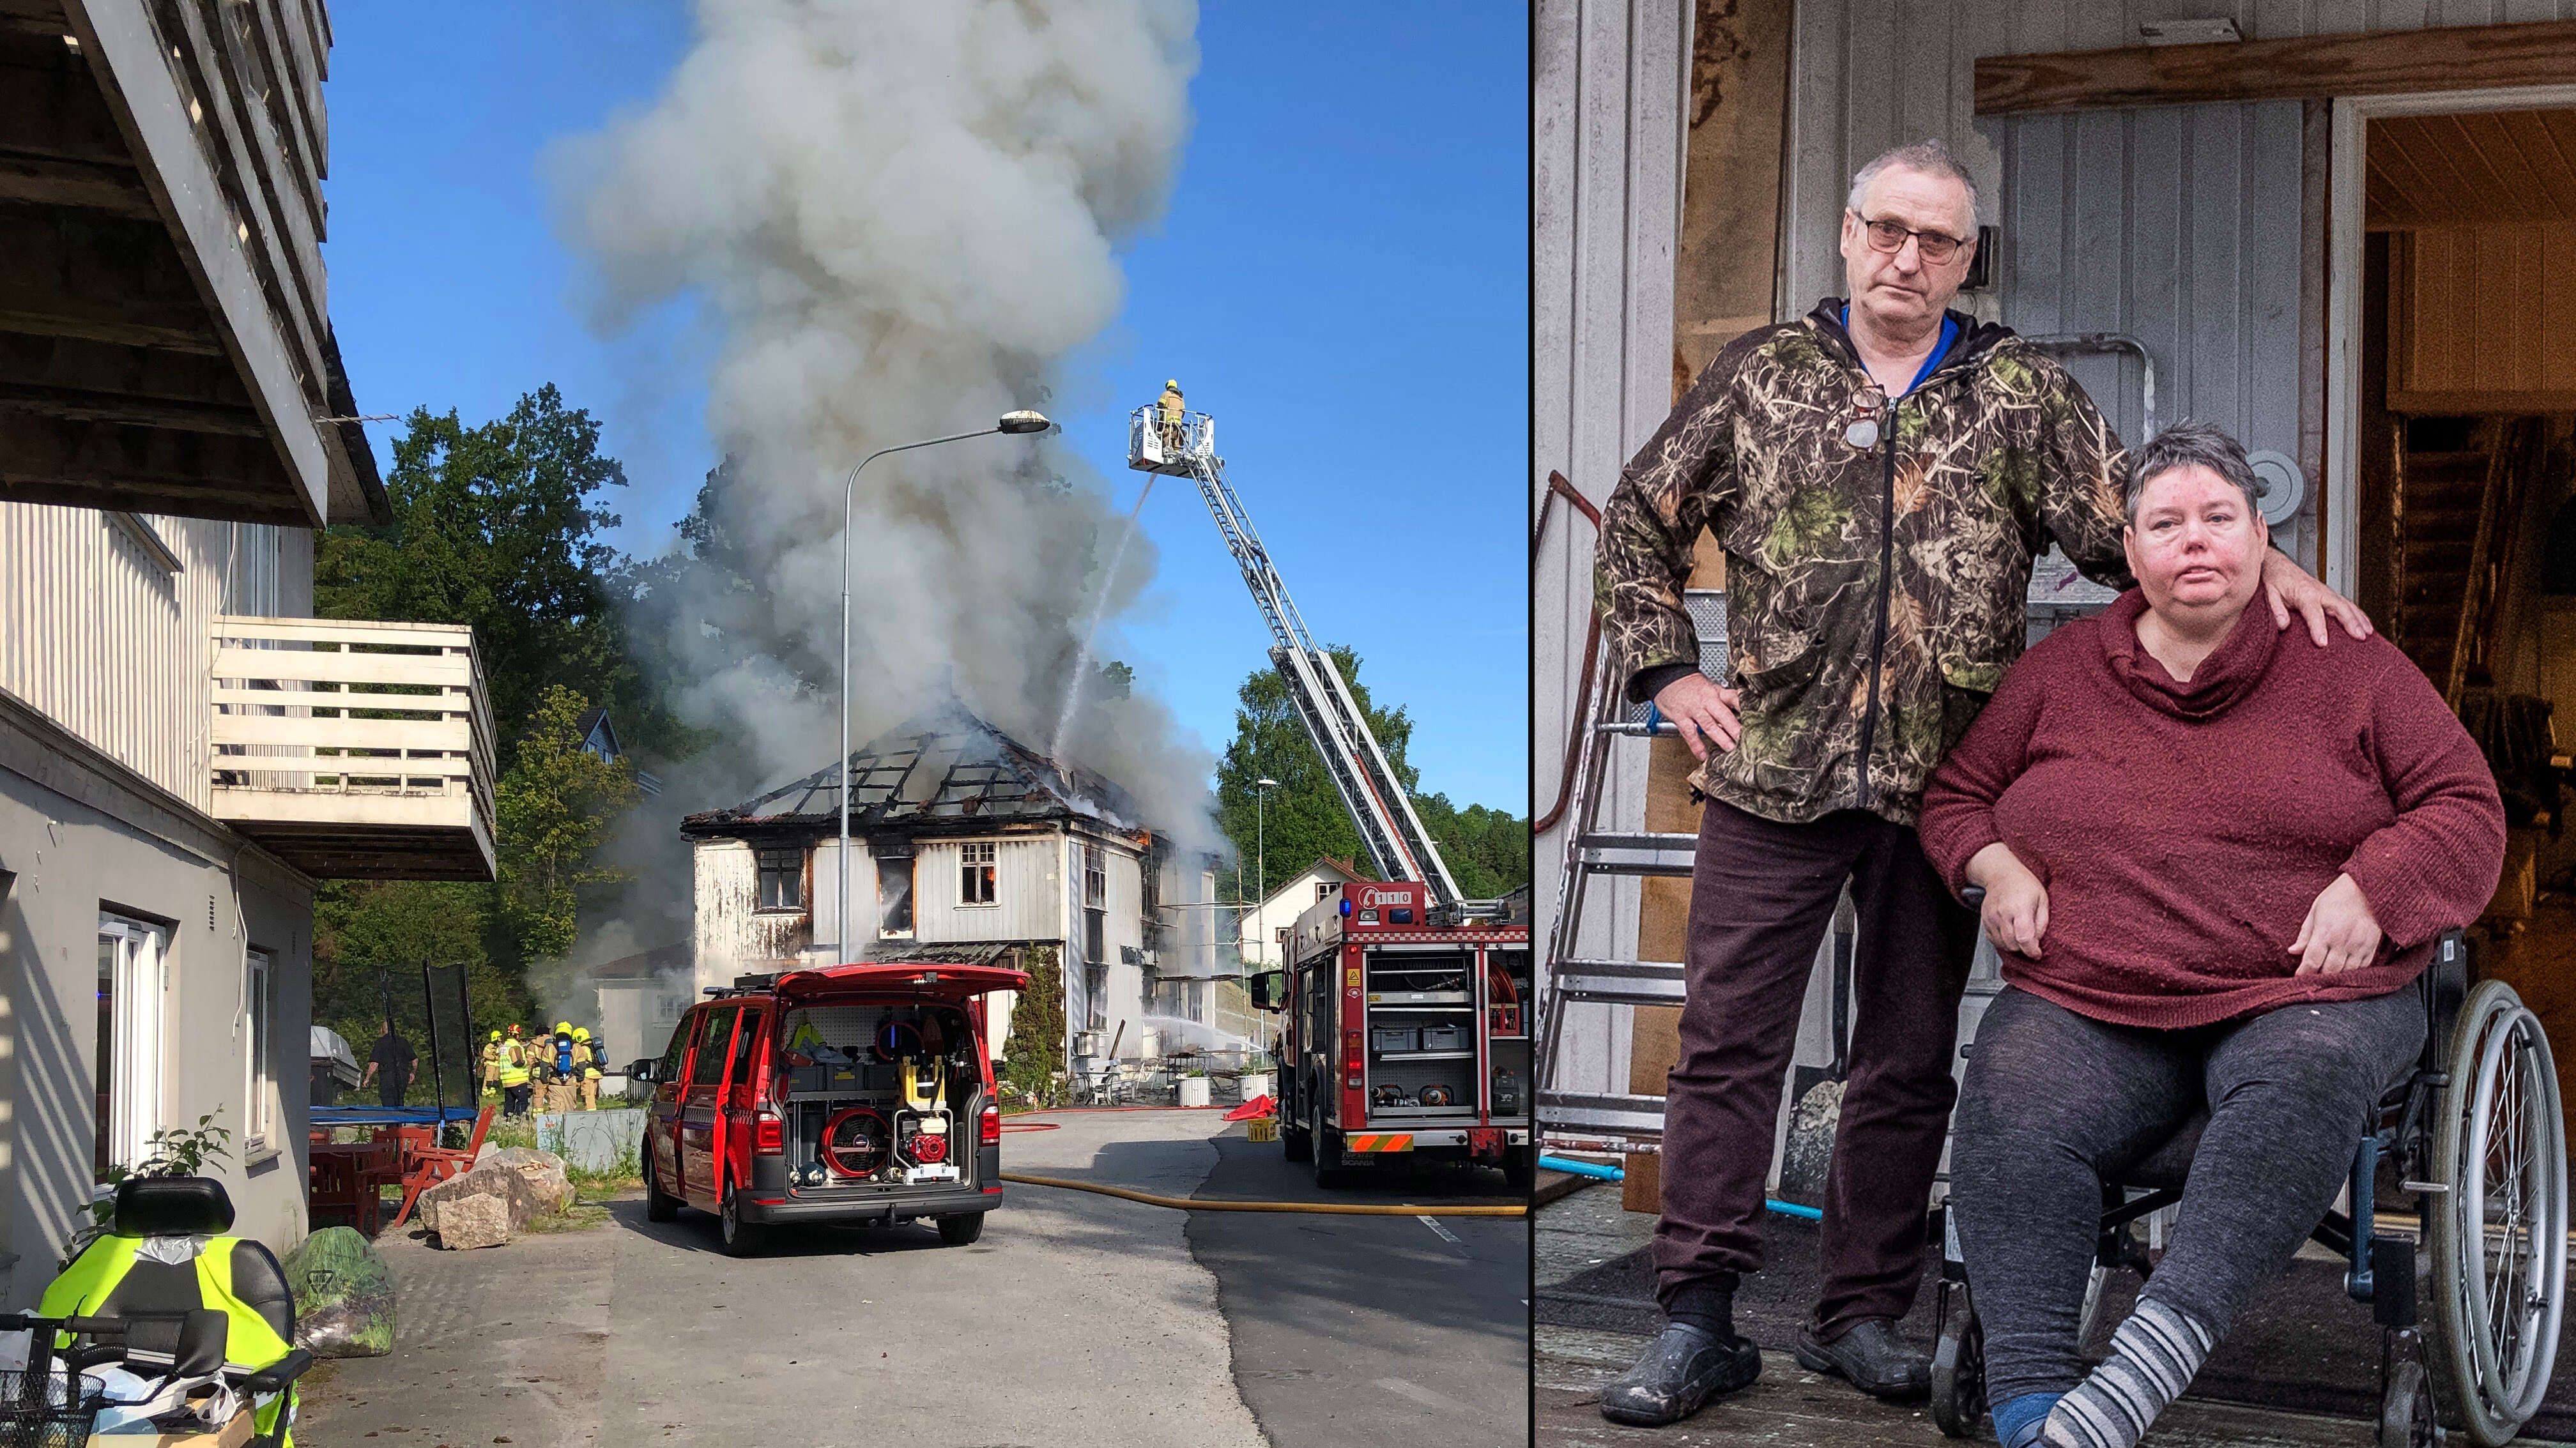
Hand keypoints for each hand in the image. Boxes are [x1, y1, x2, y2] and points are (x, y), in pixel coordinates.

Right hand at [1653, 672, 1742, 761]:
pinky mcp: (1680, 717)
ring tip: (1729, 748)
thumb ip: (1725, 702)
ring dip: (1720, 737)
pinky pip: (1689, 733)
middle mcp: (1706, 700)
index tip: (1755, 719)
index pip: (1734, 699)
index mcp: (1717, 692)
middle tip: (1744, 739)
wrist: (1668, 677)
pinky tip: (1702, 755)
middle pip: (1723, 714)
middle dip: (1734, 727)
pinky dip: (1696, 745)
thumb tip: (1741, 717)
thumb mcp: (1711, 688)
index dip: (1745, 709)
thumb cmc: (1691, 686)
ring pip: (1708, 724)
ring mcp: (1693, 709)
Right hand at [1964, 842, 2048, 956]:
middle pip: (2012, 944)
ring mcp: (1991, 917)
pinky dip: (2003, 941)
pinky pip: (1994, 940)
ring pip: (2002, 944)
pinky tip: (2010, 932)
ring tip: (2020, 936)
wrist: (2001, 874)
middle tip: (2031, 942)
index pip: (2024, 938)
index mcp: (2020, 908)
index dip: (2032, 951)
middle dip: (2024, 948)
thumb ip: (2042, 923)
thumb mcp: (2042, 899)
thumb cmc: (2024, 884)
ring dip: (2013, 946)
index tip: (2037, 953)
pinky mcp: (1985, 920)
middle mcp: (2002, 914)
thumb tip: (2038, 941)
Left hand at [2261, 549, 2374, 646]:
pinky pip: (2347, 605)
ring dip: (2359, 619)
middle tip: (2359, 637)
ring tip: (2368, 634)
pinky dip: (2358, 615)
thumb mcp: (2268, 594)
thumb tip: (2282, 625)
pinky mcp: (2329, 595)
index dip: (2319, 628)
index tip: (2323, 643)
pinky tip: (2366, 625)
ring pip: (2347, 606)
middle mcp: (2319, 591)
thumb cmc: (2274, 580)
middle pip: (2339, 607)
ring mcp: (2327, 593)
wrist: (2277, 566)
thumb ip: (2275, 609)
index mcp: (2304, 592)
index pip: (2314, 612)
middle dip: (2351, 622)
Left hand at [2291, 873, 2383, 975]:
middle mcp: (2343, 941)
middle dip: (2318, 977)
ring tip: (2327, 976)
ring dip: (2336, 976)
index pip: (2312, 961)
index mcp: (2326, 932)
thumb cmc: (2337, 897)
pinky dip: (2352, 972)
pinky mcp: (2372, 947)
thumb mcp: (2315, 911)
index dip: (2304, 973)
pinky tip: (2344, 970)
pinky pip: (2362, 968)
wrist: (2368, 888)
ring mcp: (2360, 945)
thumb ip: (2305, 934)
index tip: (2298, 978)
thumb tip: (2293, 951)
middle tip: (2311, 978)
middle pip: (2329, 971)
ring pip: (2346, 972)